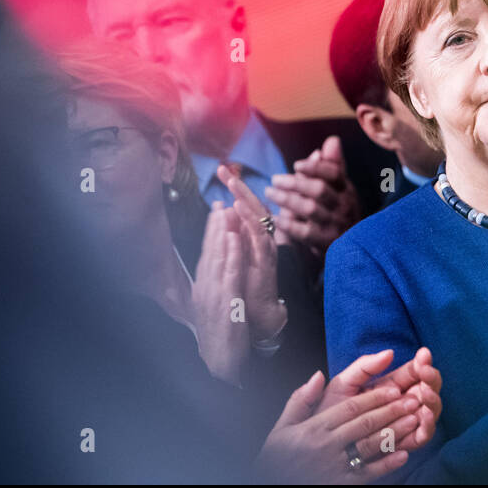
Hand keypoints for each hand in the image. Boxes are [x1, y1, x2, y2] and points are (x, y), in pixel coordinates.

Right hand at [190, 205, 249, 384]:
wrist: (219, 362)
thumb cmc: (220, 334)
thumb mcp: (216, 306)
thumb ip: (216, 286)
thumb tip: (217, 269)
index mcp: (203, 288)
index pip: (206, 254)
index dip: (211, 232)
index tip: (218, 210)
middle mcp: (204, 288)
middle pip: (209, 252)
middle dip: (215, 226)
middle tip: (221, 202)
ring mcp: (213, 295)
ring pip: (217, 258)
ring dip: (221, 233)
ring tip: (226, 211)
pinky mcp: (225, 303)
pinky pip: (229, 273)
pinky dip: (230, 254)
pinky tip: (233, 238)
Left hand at [217, 164, 286, 342]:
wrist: (258, 318)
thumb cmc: (246, 290)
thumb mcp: (236, 259)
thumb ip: (232, 238)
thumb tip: (221, 215)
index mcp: (251, 238)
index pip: (243, 207)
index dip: (234, 189)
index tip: (221, 171)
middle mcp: (260, 240)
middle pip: (252, 206)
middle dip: (238, 187)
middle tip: (225, 169)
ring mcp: (265, 250)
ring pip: (257, 218)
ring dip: (245, 199)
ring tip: (232, 182)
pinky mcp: (266, 261)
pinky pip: (259, 238)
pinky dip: (250, 222)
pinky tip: (239, 209)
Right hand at [253, 352, 424, 483]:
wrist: (266, 487)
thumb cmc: (275, 459)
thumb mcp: (281, 428)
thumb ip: (300, 400)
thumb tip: (319, 375)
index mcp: (313, 429)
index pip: (350, 408)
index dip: (374, 397)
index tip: (393, 388)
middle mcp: (326, 447)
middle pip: (364, 424)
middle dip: (391, 410)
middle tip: (413, 399)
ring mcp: (334, 467)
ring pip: (370, 446)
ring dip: (395, 432)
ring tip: (414, 420)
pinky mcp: (341, 485)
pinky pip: (367, 474)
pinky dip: (386, 465)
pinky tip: (403, 454)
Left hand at [265, 136, 361, 269]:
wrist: (350, 249)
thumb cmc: (339, 211)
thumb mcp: (340, 189)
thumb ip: (333, 165)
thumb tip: (332, 140)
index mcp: (346, 190)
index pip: (333, 174)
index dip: (315, 168)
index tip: (296, 165)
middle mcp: (344, 206)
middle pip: (318, 189)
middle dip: (294, 182)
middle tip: (274, 179)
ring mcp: (335, 225)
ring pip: (309, 208)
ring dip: (286, 199)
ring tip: (269, 192)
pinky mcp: (325, 243)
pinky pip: (303, 232)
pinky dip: (287, 223)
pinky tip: (274, 218)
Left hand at [328, 346, 442, 451]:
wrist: (321, 443)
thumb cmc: (330, 411)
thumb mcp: (344, 384)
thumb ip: (365, 367)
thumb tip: (390, 352)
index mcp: (392, 385)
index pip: (416, 371)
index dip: (423, 362)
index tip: (423, 354)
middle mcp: (404, 403)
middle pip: (429, 388)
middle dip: (431, 379)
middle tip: (426, 373)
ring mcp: (407, 423)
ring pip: (430, 411)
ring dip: (432, 401)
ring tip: (424, 393)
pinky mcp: (404, 443)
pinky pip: (422, 436)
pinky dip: (427, 426)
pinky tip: (423, 416)